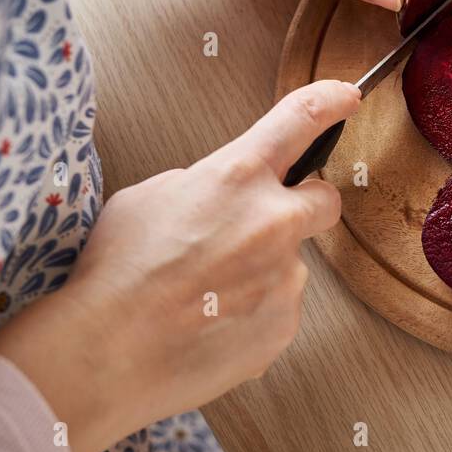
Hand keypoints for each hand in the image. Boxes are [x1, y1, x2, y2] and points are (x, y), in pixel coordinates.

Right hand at [0, 80, 359, 451]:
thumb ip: (201, 184)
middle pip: (323, 200)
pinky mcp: (283, 325)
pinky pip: (276, 311)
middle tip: (259, 227)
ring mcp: (284, 277)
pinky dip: (250, 315)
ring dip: (259, 272)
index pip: (299, 120)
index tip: (346, 98)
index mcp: (237, 177)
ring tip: (201, 295)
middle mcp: (273, 222)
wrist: (105, 353)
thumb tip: (219, 194)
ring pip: (288, 265)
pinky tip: (207, 325)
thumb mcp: (148, 197)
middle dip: (301, 207)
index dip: (328, 102)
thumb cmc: (117, 273)